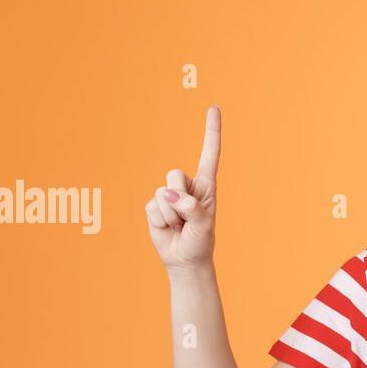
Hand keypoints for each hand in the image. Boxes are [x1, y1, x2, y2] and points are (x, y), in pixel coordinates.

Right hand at [146, 105, 221, 273]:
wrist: (184, 260)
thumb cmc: (200, 241)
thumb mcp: (203, 225)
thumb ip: (190, 207)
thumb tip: (168, 195)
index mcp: (205, 185)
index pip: (209, 153)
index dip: (211, 131)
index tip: (214, 107)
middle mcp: (186, 186)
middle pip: (174, 174)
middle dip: (179, 197)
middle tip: (186, 218)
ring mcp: (168, 195)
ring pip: (162, 193)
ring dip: (171, 215)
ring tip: (179, 226)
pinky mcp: (154, 206)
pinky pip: (152, 208)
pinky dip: (160, 221)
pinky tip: (168, 229)